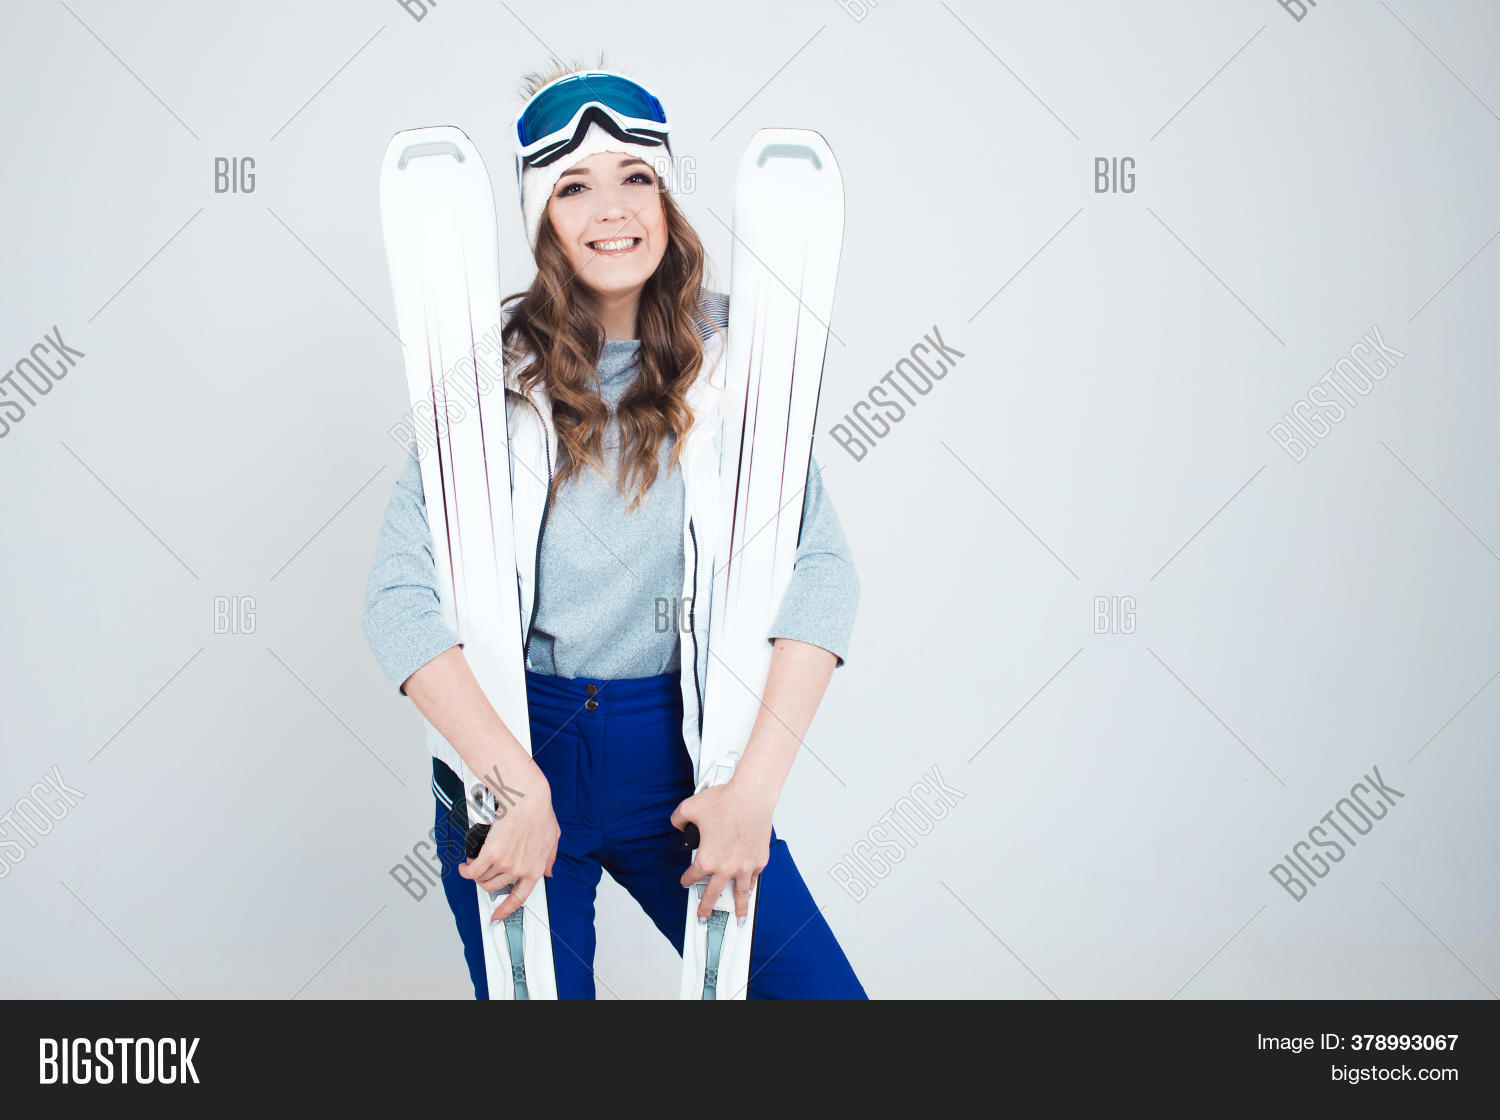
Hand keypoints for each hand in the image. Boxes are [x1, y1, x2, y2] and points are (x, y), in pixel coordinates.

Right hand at [458, 763, 558, 922]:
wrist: (527, 799)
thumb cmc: (539, 813)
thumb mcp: (553, 838)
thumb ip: (549, 858)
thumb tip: (548, 871)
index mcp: (535, 869)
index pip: (519, 898)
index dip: (506, 909)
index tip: (497, 915)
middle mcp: (520, 870)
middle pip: (495, 887)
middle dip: (486, 882)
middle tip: (483, 873)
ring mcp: (505, 864)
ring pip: (483, 878)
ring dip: (476, 873)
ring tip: (475, 863)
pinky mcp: (491, 854)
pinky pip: (473, 871)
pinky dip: (466, 870)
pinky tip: (465, 866)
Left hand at [671, 777, 774, 921]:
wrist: (751, 795)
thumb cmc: (725, 800)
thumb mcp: (690, 807)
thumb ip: (678, 819)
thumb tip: (677, 824)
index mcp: (707, 859)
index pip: (693, 876)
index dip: (687, 880)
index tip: (686, 882)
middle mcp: (726, 867)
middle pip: (713, 894)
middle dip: (706, 907)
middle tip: (704, 917)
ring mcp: (745, 866)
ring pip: (740, 893)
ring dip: (739, 908)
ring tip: (740, 918)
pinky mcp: (759, 860)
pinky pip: (754, 878)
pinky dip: (751, 885)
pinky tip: (750, 889)